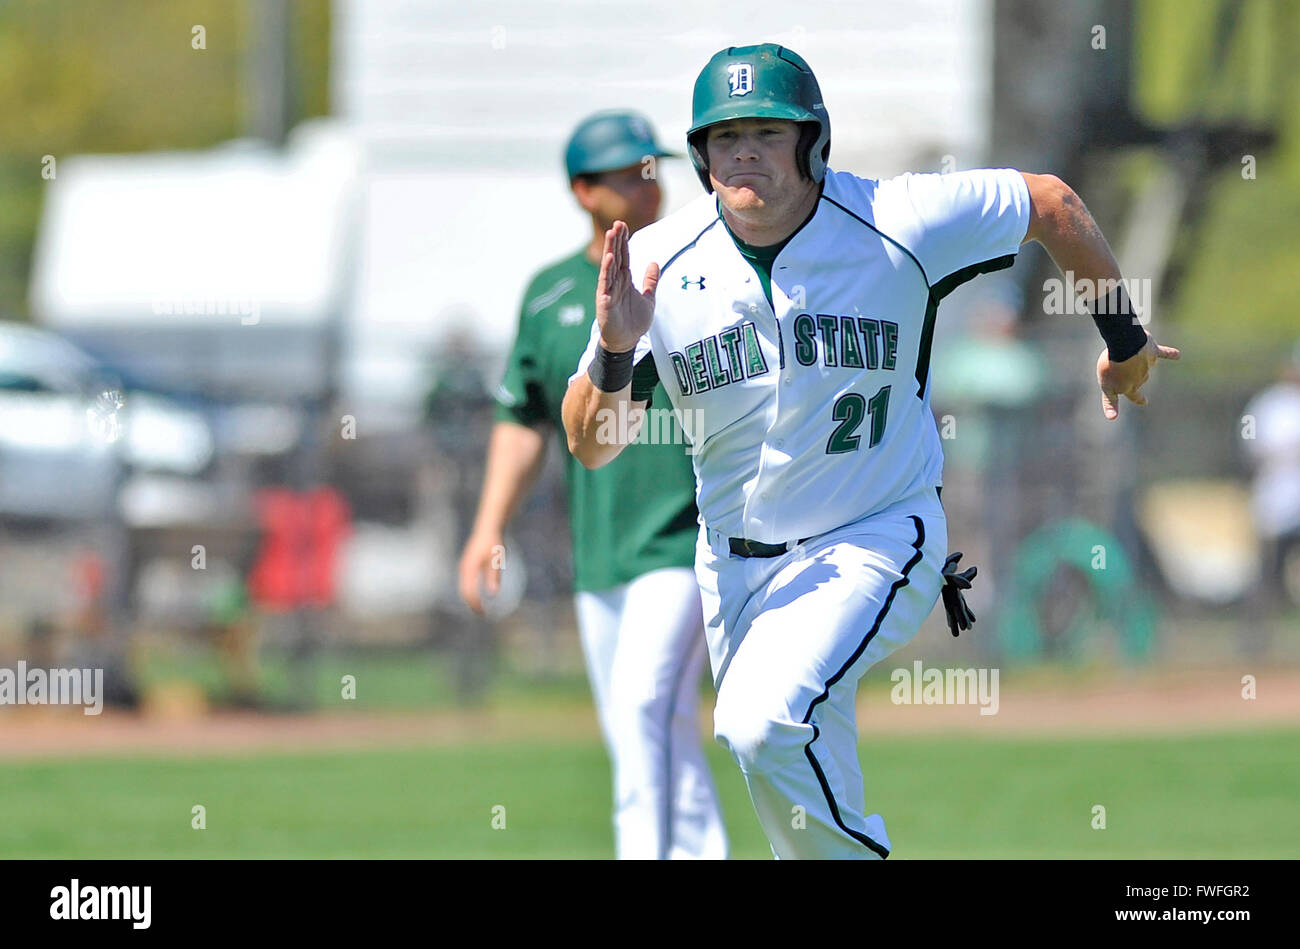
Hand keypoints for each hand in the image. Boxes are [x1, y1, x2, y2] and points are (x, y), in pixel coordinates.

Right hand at [458, 530, 504, 615]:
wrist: (488, 528)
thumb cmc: (493, 543)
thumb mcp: (496, 560)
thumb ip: (493, 576)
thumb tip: (493, 593)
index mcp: (469, 568)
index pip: (469, 591)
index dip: (475, 604)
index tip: (484, 613)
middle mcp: (464, 568)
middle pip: (464, 591)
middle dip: (472, 604)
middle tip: (482, 615)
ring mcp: (464, 567)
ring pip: (464, 587)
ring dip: (470, 599)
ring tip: (480, 608)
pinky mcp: (467, 566)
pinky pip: (466, 582)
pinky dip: (470, 591)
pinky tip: (478, 596)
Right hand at [596, 220, 657, 351]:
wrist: (626, 342)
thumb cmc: (634, 322)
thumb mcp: (648, 298)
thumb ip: (650, 281)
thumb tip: (654, 263)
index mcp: (624, 280)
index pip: (624, 256)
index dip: (624, 241)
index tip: (623, 225)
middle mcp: (615, 282)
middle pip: (616, 256)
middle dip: (616, 239)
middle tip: (618, 222)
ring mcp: (608, 290)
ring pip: (609, 266)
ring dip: (610, 249)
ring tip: (612, 233)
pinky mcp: (604, 300)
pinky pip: (605, 283)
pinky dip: (607, 270)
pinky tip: (609, 257)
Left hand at [1096, 333, 1180, 419]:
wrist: (1124, 347)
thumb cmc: (1111, 366)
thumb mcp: (1105, 385)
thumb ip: (1110, 398)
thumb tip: (1114, 415)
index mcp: (1127, 387)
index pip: (1132, 395)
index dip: (1138, 399)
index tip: (1145, 402)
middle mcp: (1139, 379)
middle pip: (1139, 380)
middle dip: (1136, 381)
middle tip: (1135, 381)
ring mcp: (1147, 366)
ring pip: (1146, 366)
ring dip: (1141, 363)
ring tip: (1130, 354)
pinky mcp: (1153, 352)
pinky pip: (1164, 353)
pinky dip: (1170, 354)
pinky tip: (1177, 355)